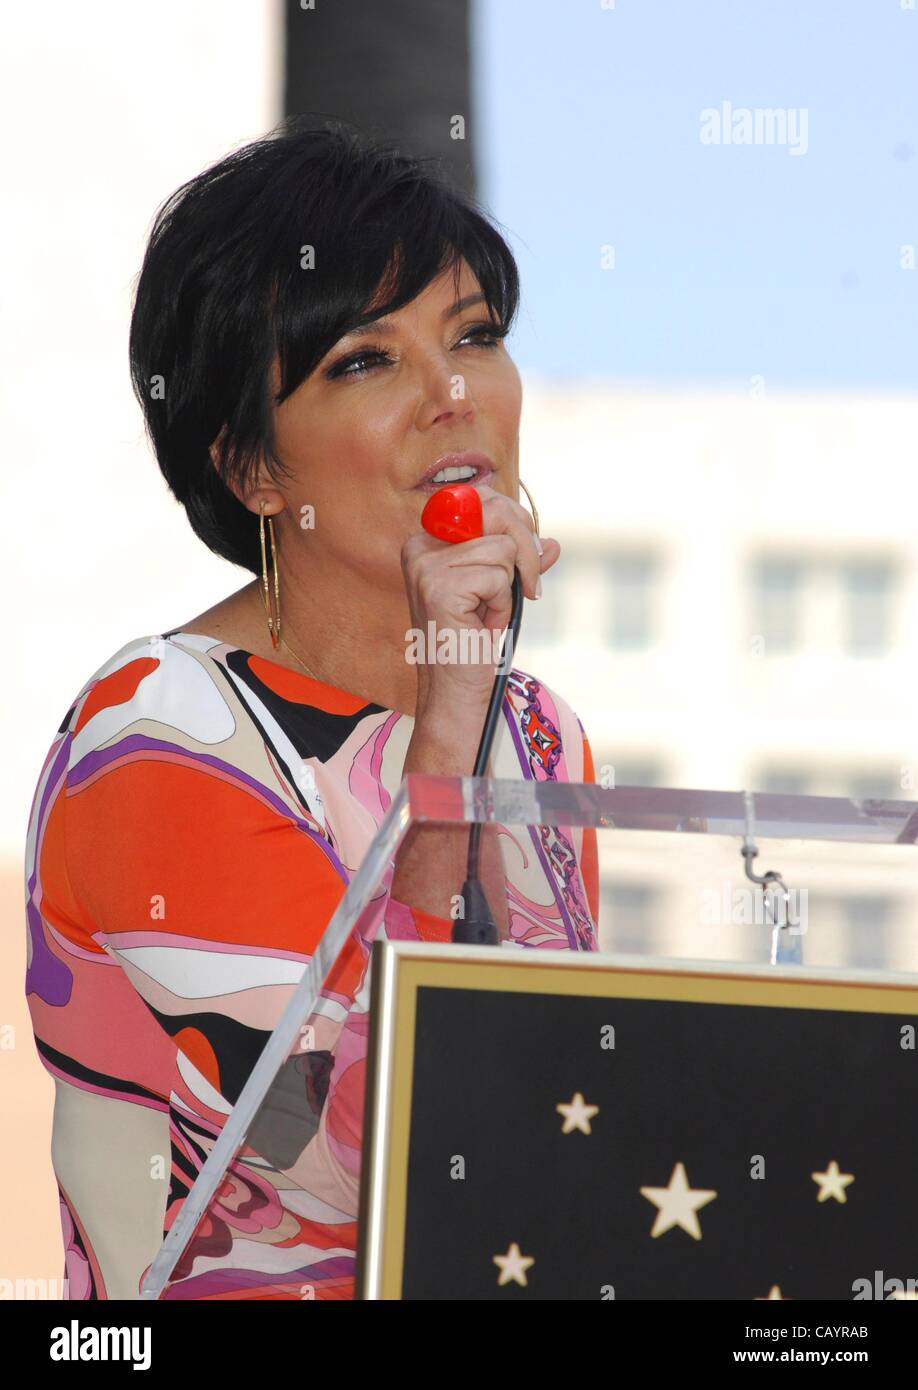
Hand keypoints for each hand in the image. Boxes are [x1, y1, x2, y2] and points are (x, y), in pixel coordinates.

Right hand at [400, 483, 560, 716]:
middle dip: (526, 548)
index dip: (516, 523)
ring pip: (503, 549)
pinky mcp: (439, 588)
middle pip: (496, 512)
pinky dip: (502, 604)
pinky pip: (498, 577)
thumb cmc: (472, 641)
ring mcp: (426, 566)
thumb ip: (521, 563)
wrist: (456, 690)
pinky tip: (484, 625)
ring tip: (488, 615)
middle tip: (530, 587)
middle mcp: (420, 547)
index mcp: (428, 540)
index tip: (529, 557)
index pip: (482, 499)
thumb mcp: (499, 590)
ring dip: (508, 588)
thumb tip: (552, 544)